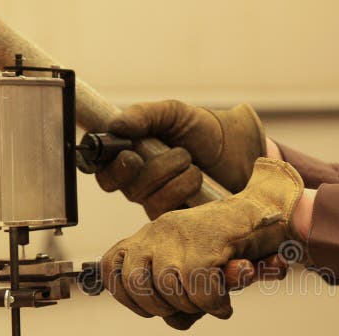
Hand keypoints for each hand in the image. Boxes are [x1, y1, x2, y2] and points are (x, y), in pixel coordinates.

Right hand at [95, 100, 265, 218]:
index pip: (98, 167)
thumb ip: (144, 115)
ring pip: (144, 196)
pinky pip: (163, 210)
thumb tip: (115, 125)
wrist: (240, 150)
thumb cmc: (203, 131)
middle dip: (151, 167)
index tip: (128, 153)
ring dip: (172, 174)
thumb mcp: (174, 114)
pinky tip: (198, 179)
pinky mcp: (172, 219)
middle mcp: (136, 181)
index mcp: (129, 154)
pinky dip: (182, 189)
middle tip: (176, 152)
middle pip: (120, 184)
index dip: (105, 164)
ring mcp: (153, 201)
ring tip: (191, 161)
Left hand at [101, 158, 303, 329]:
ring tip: (212, 303)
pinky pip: (198, 289)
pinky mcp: (205, 243)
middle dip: (161, 307)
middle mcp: (159, 231)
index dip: (126, 296)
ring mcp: (180, 235)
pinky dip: (213, 304)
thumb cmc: (230, 245)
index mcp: (150, 234)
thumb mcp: (194, 267)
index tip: (152, 308)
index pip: (112, 265)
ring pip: (168, 289)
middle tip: (189, 307)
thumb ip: (178, 293)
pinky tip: (224, 305)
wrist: (266, 212)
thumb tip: (176, 321)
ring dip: (192, 306)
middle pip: (136, 284)